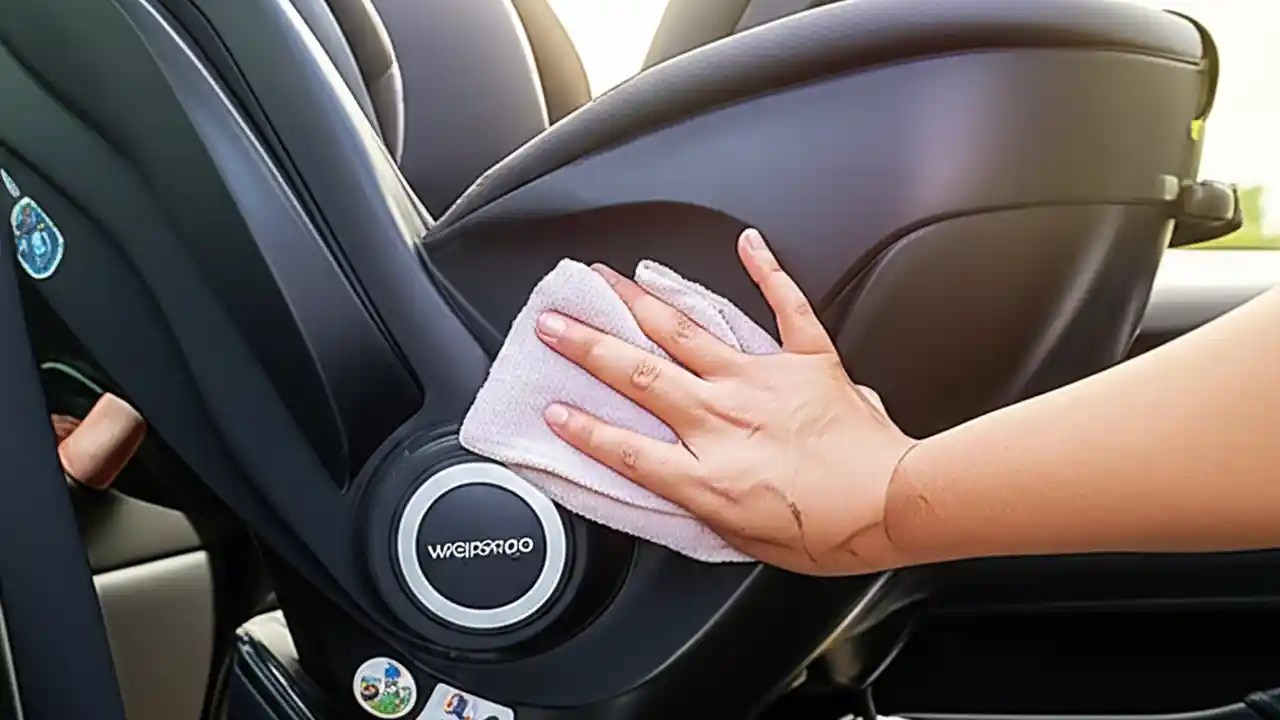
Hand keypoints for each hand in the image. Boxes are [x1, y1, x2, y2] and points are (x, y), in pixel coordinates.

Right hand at [536, 229, 918, 574]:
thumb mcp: (746, 541)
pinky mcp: (805, 362)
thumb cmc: (832, 531)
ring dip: (641, 303)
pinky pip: (785, 307)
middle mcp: (723, 419)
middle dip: (588, 346)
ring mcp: (761, 382)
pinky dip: (766, 270)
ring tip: (608, 278)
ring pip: (687, 334)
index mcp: (708, 474)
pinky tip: (746, 242)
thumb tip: (676, 487)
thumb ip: (703, 508)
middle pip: (640, 376)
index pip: (626, 447)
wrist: (895, 505)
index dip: (583, 427)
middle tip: (554, 322)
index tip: (552, 407)